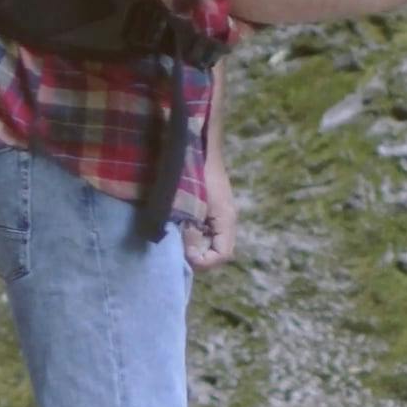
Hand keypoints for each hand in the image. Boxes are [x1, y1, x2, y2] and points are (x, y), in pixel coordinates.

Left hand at [189, 146, 238, 269]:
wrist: (199, 145)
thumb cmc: (195, 174)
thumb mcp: (192, 208)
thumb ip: (192, 233)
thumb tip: (190, 254)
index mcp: (226, 220)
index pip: (223, 255)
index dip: (204, 261)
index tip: (185, 254)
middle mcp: (227, 219)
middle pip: (219, 250)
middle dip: (199, 254)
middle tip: (179, 250)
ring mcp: (220, 212)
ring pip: (212, 240)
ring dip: (196, 243)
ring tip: (178, 238)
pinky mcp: (212, 205)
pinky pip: (207, 228)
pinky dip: (194, 233)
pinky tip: (180, 226)